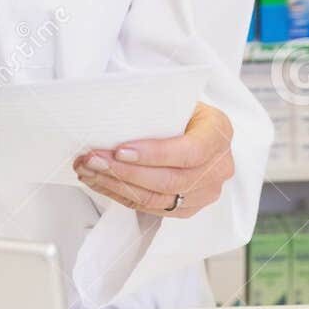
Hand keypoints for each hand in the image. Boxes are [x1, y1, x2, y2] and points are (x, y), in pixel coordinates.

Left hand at [71, 101, 233, 218]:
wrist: (197, 129)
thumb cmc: (184, 111)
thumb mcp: (178, 100)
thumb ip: (156, 108)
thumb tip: (113, 114)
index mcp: (218, 134)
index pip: (189, 152)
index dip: (154, 154)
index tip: (120, 150)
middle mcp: (218, 168)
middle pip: (169, 180)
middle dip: (124, 171)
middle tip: (93, 159)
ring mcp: (204, 192)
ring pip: (155, 198)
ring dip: (116, 185)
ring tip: (89, 170)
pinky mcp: (187, 208)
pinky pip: (149, 208)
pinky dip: (120, 195)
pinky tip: (99, 182)